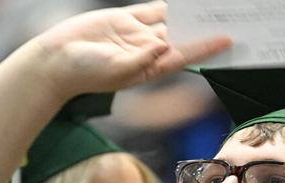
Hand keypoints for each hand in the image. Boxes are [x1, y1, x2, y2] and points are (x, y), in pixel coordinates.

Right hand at [26, 2, 231, 97]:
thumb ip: (141, 59)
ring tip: (208, 5)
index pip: (185, 55)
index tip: (227, 40)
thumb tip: (164, 44)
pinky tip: (181, 1)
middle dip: (200, 27)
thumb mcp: (117, 70)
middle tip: (225, 14)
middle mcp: (147, 50)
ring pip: (167, 20)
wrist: (57, 60)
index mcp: (150, 68)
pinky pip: (149, 9)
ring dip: (185, 14)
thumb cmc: (86, 73)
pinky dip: (164, 5)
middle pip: (181, 35)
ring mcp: (136, 33)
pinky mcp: (123, 18)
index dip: (206, 47)